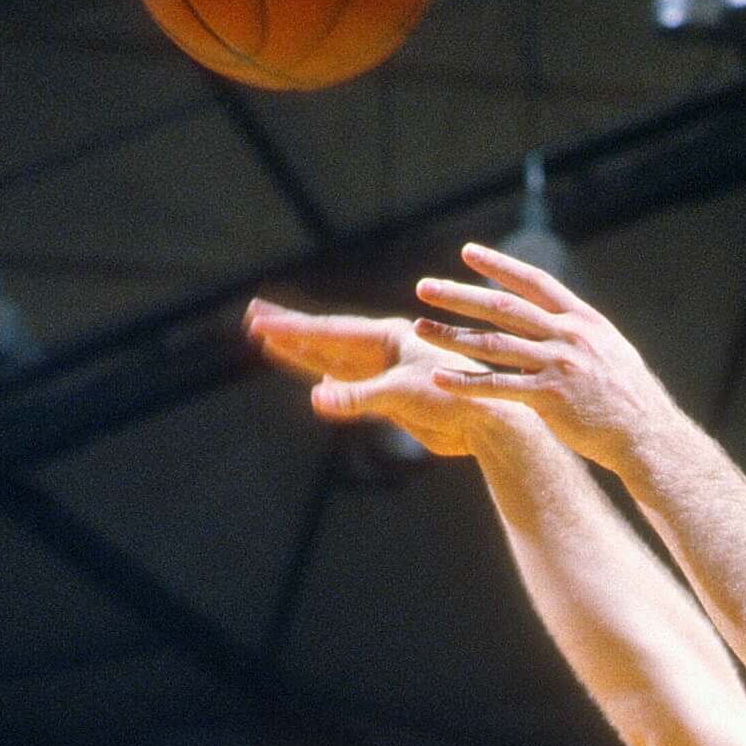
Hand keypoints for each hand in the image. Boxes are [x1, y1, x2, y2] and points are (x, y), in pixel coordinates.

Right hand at [243, 300, 525, 458]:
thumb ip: (358, 397)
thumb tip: (316, 400)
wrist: (492, 425)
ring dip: (306, 357)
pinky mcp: (397, 401)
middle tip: (254, 322)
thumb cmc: (457, 399)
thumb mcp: (403, 394)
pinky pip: (357, 391)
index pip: (329, 332)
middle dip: (291, 335)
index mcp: (388, 338)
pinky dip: (336, 389)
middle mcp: (386, 351)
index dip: (293, 329)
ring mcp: (390, 375)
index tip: (260, 320)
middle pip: (328, 342)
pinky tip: (319, 386)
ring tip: (272, 344)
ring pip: (339, 365)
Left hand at [409, 243, 673, 469]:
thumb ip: (580, 334)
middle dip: (459, 295)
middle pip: (503, 308)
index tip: (467, 253)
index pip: (533, 282)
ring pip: (493, 344)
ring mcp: (558, 366)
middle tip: (424, 287)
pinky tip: (440, 376)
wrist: (649, 436)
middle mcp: (568, 336)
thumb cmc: (631, 400)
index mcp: (583, 320)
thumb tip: (558, 322)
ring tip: (420, 329)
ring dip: (452, 335)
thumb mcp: (611, 352)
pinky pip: (498, 386)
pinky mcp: (549, 399)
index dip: (498, 266)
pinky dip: (466, 381)